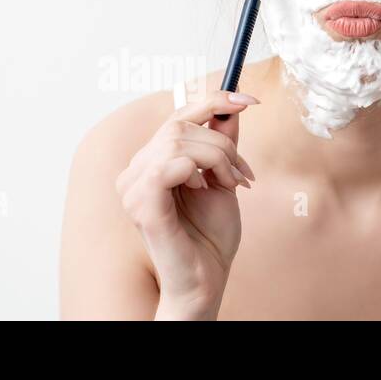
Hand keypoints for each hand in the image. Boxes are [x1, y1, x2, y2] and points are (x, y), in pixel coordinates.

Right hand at [115, 90, 256, 319]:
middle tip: (243, 173)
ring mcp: (133, 189)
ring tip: (232, 184)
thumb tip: (231, 107)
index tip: (247, 99)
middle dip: (222, 143)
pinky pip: (168, 166)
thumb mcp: (223, 179)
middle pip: (179, 126)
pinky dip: (199, 170)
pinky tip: (207, 189)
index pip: (175, 117)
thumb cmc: (210, 237)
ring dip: (217, 158)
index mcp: (149, 163)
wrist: (207, 280)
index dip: (211, 101)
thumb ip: (222, 144)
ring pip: (178, 142)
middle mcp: (135, 172)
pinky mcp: (141, 207)